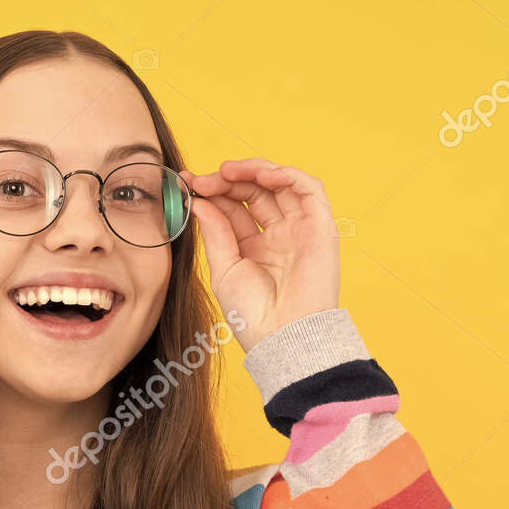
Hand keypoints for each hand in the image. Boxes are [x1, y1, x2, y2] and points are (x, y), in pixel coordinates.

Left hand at [180, 159, 339, 349]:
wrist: (284, 337)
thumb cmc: (254, 316)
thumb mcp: (224, 270)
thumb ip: (215, 232)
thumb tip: (199, 200)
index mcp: (254, 247)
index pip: (234, 208)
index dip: (213, 192)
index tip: (188, 183)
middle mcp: (278, 235)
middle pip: (255, 192)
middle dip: (229, 180)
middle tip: (204, 179)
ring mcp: (300, 229)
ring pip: (281, 184)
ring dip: (254, 171)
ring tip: (227, 171)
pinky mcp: (320, 226)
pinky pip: (309, 189)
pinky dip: (287, 175)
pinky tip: (263, 176)